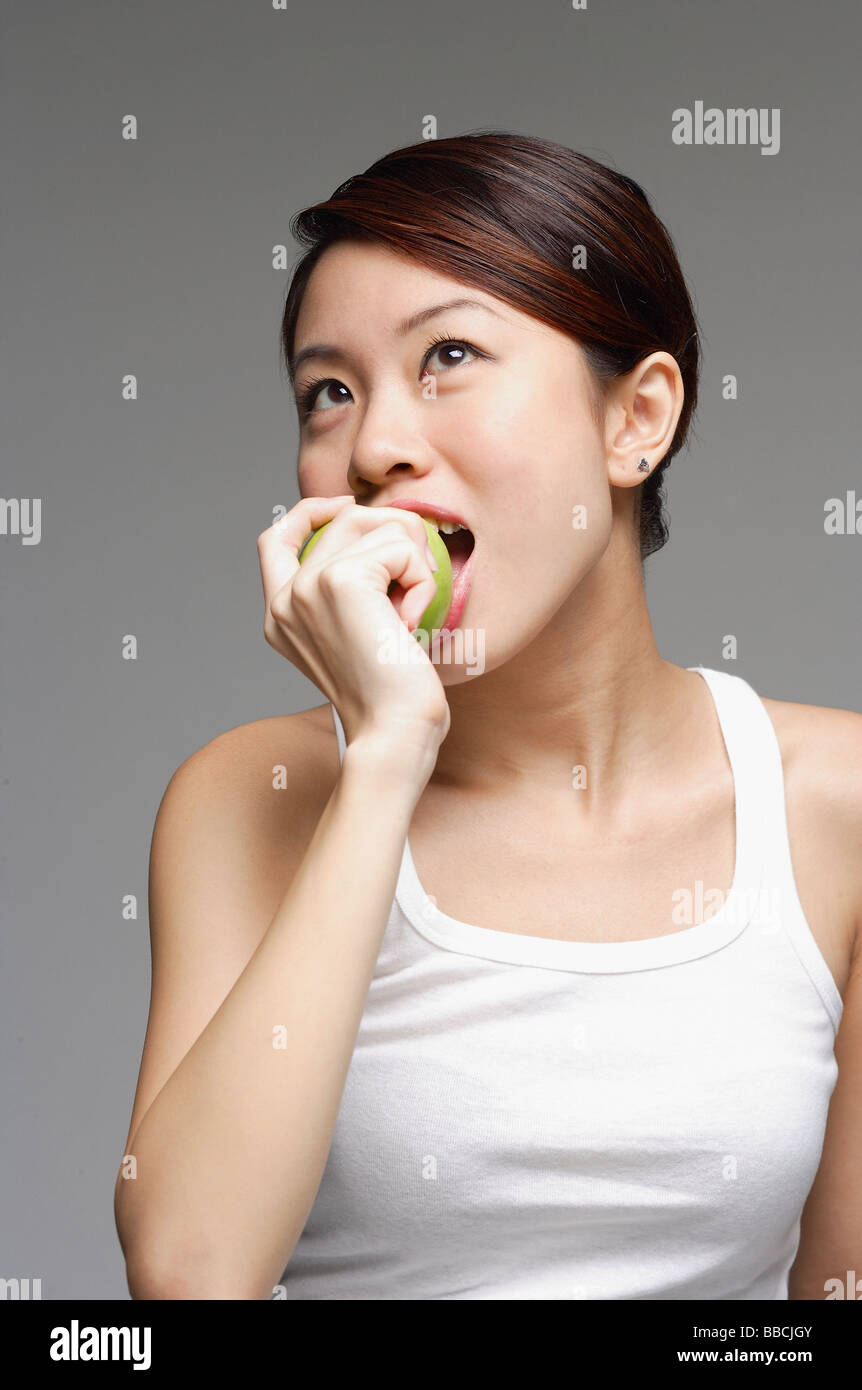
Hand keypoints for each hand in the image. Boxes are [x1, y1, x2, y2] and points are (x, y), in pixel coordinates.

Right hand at [257, 497, 450, 759]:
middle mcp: (286, 599)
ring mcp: (308, 586)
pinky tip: (414, 622)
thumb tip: (384, 544)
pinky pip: (402, 548)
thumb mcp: (360, 642)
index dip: (312, 511)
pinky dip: (424, 580)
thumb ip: (352, 601)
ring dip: (414, 559)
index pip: (275, 538)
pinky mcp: (340, 581)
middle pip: (343, 517)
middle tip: (416, 582)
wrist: (393, 734)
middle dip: (395, 533)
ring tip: (412, 609)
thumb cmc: (391, 701)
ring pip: (376, 522)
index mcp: (280, 616)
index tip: (351, 510)